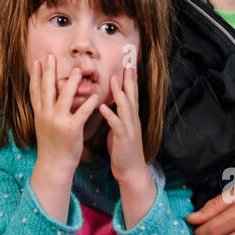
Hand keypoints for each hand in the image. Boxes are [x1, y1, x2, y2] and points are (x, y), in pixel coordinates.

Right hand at [30, 56, 96, 173]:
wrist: (53, 165)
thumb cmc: (51, 146)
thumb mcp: (43, 126)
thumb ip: (45, 110)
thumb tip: (48, 97)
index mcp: (39, 114)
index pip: (35, 90)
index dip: (36, 75)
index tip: (37, 61)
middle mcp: (46, 115)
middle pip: (47, 89)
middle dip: (49, 71)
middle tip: (52, 56)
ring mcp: (58, 122)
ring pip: (64, 97)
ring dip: (72, 82)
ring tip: (79, 70)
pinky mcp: (71, 129)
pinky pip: (81, 113)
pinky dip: (88, 103)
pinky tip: (95, 95)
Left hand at [100, 68, 155, 229]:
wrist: (130, 170)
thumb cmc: (122, 149)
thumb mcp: (119, 129)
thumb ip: (116, 115)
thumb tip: (107, 103)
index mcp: (130, 116)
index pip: (130, 94)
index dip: (129, 79)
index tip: (128, 64)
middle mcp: (132, 119)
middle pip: (132, 95)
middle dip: (130, 79)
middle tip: (128, 63)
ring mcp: (129, 128)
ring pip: (126, 107)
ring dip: (120, 93)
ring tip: (114, 80)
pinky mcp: (124, 138)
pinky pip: (117, 124)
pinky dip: (110, 115)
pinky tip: (102, 107)